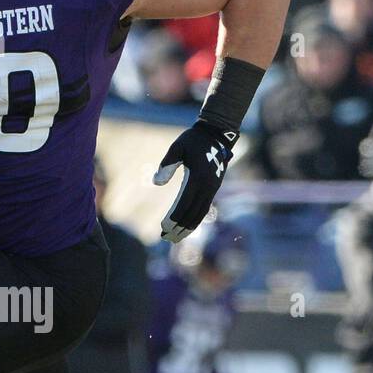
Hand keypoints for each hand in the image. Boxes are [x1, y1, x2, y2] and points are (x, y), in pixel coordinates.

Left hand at [153, 120, 232, 242]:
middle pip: (193, 213)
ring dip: (187, 228)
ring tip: (174, 238)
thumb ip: (167, 164)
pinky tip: (185, 227)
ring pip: (200, 214)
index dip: (174, 218)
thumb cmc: (192, 140)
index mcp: (198, 177)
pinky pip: (204, 208)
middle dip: (179, 228)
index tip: (163, 228)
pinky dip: (195, 220)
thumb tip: (156, 183)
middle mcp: (208, 186)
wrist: (216, 134)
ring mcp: (213, 188)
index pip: (184, 204)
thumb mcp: (177, 148)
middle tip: (165, 238)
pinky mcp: (214, 189)